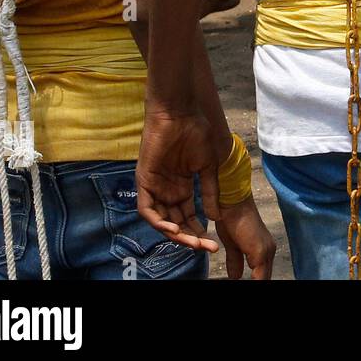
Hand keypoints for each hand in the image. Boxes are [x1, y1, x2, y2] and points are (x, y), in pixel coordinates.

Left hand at [136, 103, 220, 251]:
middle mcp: (167, 190)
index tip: (212, 243)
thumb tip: (217, 217)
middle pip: (176, 222)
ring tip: (191, 241)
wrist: (180, 114)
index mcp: (183, 187)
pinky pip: (147, 209)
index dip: (199, 231)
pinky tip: (173, 228)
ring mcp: (155, 187)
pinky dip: (158, 221)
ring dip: (175, 234)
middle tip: (205, 247)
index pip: (189, 216)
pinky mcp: (144, 181)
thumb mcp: (208, 167)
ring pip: (161, 220)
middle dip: (190, 237)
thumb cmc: (196, 133)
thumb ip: (210, 192)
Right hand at [215, 197, 275, 279]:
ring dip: (255, 284)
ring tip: (239, 285)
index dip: (255, 282)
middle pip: (265, 278)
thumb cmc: (230, 220)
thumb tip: (234, 277)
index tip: (243, 284)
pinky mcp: (260, 253)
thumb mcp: (231, 245)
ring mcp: (266, 252)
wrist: (230, 203)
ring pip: (263, 279)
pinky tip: (240, 284)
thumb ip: (235, 261)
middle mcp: (269, 251)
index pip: (262, 275)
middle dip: (255, 284)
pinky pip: (260, 278)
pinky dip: (254, 283)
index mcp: (263, 249)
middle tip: (239, 285)